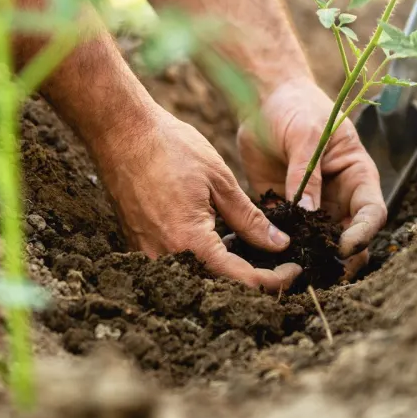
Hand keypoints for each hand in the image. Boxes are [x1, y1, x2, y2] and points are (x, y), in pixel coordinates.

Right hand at [95, 105, 301, 290]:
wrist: (120, 132)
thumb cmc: (170, 148)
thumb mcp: (220, 180)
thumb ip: (250, 219)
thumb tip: (279, 244)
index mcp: (190, 242)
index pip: (242, 280)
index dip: (275, 280)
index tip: (295, 268)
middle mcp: (166, 256)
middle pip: (219, 285)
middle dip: (254, 278)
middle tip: (278, 261)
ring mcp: (147, 253)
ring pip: (198, 276)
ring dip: (228, 268)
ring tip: (250, 245)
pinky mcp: (139, 244)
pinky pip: (178, 263)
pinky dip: (203, 257)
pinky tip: (218, 236)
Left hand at [238, 78, 386, 272]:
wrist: (264, 99)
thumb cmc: (296, 107)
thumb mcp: (306, 134)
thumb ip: (306, 173)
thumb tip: (308, 212)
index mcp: (356, 176)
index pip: (371, 212)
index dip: (363, 233)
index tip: (345, 248)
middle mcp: (339, 196)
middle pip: (350, 236)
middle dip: (341, 258)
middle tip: (324, 274)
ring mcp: (313, 206)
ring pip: (320, 243)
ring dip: (311, 258)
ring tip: (297, 273)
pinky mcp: (285, 209)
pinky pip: (287, 235)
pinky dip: (281, 248)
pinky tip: (268, 260)